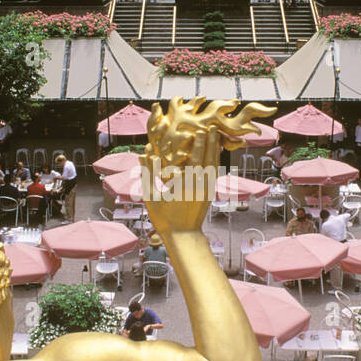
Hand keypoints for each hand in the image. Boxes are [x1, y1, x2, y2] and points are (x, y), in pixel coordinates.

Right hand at [140, 98, 273, 235]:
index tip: (199, 130)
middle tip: (211, 126)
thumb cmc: (164, 217)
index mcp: (187, 184)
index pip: (195, 159)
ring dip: (215, 149)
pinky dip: (216, 160)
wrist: (183, 235)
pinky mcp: (209, 192)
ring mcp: (207, 188)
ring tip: (215, 134)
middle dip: (210, 142)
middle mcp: (200, 184)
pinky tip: (215, 151)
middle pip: (208, 158)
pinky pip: (214, 172)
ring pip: (214, 164)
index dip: (199, 144)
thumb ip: (148, 173)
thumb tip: (144, 153)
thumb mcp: (152, 196)